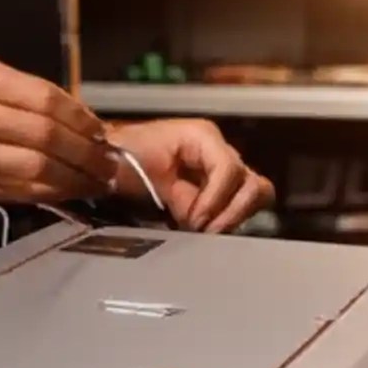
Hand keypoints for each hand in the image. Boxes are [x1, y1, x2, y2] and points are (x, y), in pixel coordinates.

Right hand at [0, 57, 117, 202]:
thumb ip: (17, 92)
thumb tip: (72, 114)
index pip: (49, 100)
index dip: (83, 119)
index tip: (100, 131)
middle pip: (49, 138)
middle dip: (88, 154)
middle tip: (109, 163)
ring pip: (37, 171)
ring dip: (75, 180)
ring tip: (95, 182)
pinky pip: (16, 193)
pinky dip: (47, 194)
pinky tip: (65, 192)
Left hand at [105, 118, 274, 232]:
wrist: (111, 159)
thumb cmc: (125, 157)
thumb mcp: (148, 174)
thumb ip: (180, 196)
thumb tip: (200, 222)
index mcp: (203, 136)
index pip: (229, 168)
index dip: (215, 199)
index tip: (195, 222)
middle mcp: (220, 150)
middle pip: (252, 183)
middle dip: (232, 211)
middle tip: (206, 231)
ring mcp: (223, 169)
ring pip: (256, 193)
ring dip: (235, 216)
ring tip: (209, 231)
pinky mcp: (220, 188)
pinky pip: (241, 205)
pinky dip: (229, 218)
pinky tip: (207, 229)